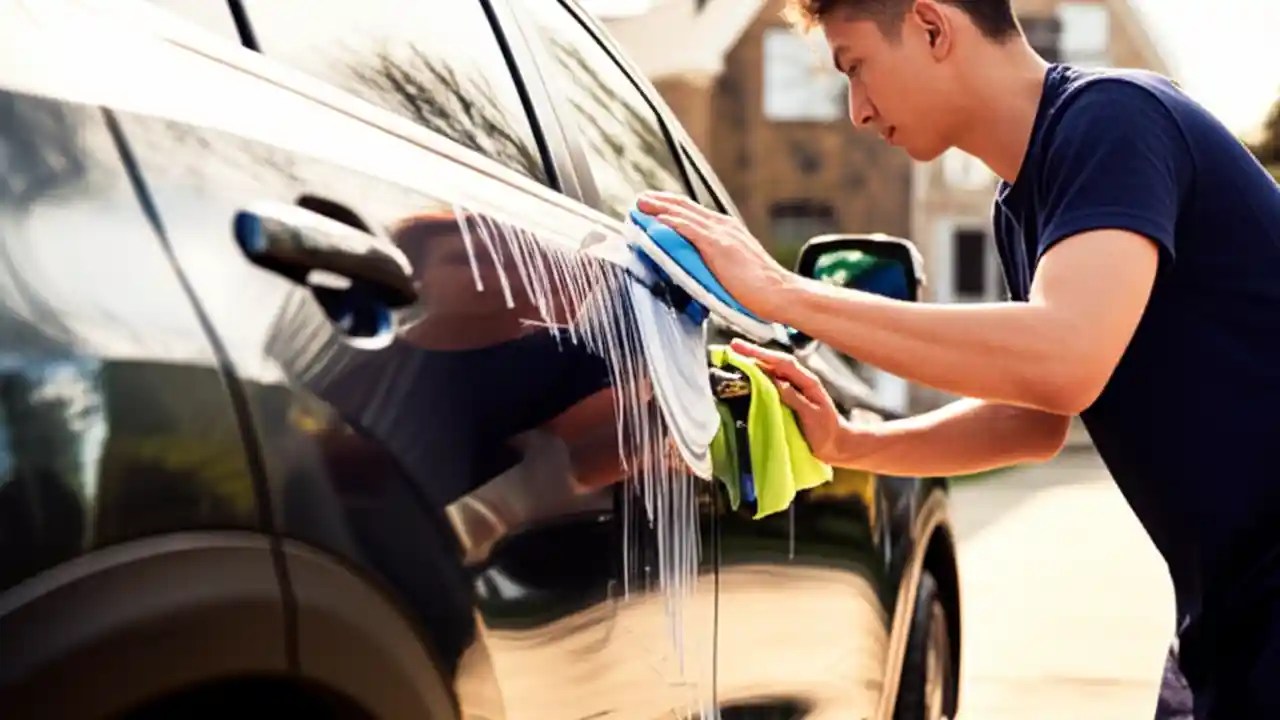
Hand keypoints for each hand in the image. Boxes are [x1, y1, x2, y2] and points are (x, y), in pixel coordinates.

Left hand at [635, 191, 792, 320]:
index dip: (672, 207)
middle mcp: (723, 226)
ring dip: (659, 208)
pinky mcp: (718, 245)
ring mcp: (721, 234)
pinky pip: (688, 228)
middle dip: (660, 202)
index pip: (693, 213)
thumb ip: (715, 263)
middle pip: (685, 207)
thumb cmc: (759, 290)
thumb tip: (698, 269)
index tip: (654, 206)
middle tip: (640, 200)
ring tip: (640, 205)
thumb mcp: (733, 270)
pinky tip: (656, 220)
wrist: (780, 293)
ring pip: (683, 213)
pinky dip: (670, 222)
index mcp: (727, 230)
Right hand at [728, 340, 866, 466]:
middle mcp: (799, 380)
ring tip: (734, 356)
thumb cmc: (827, 432)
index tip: (740, 348)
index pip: (782, 362)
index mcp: (807, 381)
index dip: (761, 354)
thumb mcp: (813, 415)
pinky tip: (745, 375)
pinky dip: (757, 377)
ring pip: (771, 370)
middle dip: (753, 353)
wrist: (836, 444)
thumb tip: (776, 381)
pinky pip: (770, 383)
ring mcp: (793, 388)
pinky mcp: (788, 397)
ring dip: (753, 362)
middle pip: (774, 362)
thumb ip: (795, 398)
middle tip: (731, 346)